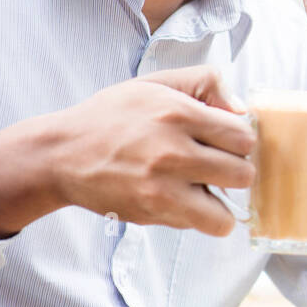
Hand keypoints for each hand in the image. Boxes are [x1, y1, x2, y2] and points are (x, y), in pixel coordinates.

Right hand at [0, 66, 256, 237]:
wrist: (63, 154)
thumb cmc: (113, 117)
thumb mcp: (157, 83)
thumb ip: (205, 82)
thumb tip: (240, 108)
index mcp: (178, 113)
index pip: (243, 137)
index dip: (237, 141)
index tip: (222, 141)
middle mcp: (172, 152)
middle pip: (243, 174)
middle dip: (234, 171)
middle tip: (213, 165)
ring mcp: (161, 188)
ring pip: (225, 214)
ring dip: (218, 203)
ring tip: (202, 188)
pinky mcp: (151, 214)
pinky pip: (197, 224)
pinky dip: (195, 216)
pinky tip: (179, 198)